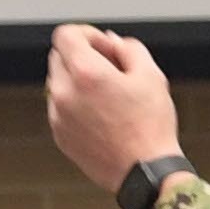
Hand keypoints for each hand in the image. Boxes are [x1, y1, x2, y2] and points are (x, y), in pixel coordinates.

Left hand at [46, 23, 184, 193]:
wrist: (145, 173)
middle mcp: (64, 93)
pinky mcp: (59, 136)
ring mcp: (58, 116)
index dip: (86, 34)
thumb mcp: (151, 75)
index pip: (65, 35)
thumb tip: (110, 40)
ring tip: (108, 96)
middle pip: (59, 56)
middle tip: (111, 70)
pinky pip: (60, 108)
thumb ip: (128, 48)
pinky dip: (75, 104)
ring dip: (77, 80)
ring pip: (58, 83)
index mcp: (86, 73)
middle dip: (82, 56)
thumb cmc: (151, 125)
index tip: (104, 48)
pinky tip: (102, 116)